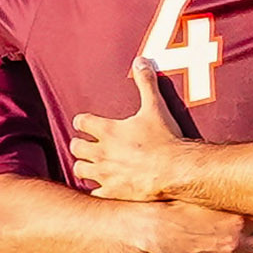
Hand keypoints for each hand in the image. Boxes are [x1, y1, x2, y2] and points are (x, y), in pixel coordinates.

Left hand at [71, 59, 185, 200]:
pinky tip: (104, 187)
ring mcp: (105, 173)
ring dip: (84, 166)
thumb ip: (146, 83)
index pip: (81, 122)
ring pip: (80, 169)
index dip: (82, 121)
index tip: (86, 123)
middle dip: (79, 144)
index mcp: (107, 130)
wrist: (176, 170)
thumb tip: (140, 60)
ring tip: (92, 165)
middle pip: (75, 147)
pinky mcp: (112, 192)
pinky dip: (97, 190)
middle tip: (87, 145)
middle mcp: (101, 152)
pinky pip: (94, 192)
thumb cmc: (166, 138)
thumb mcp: (157, 107)